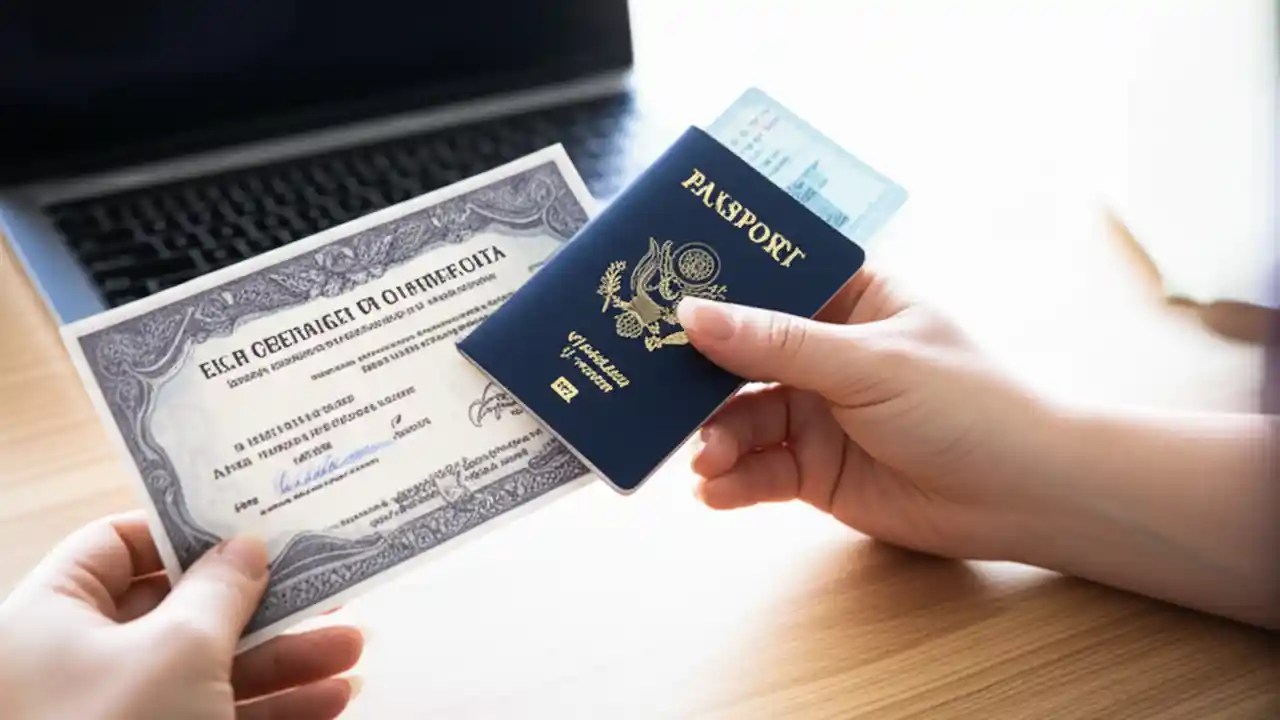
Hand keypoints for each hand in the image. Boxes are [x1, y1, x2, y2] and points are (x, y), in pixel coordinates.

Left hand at [0, 512, 362, 719]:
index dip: (184, 531)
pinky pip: (219, 715)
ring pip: (211, 669)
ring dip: (288, 658)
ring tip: (352, 649)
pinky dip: (275, 707)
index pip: (115, 545)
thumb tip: (246, 545)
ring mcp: (121, 714)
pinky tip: (333, 701)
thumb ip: (221, 588)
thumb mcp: (179, 648)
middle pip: (180, 610)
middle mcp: (76, 663)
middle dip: (263, 604)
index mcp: (51, 618)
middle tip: (324, 587)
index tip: (250, 524)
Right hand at [677, 268, 1060, 562]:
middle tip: (648, 385)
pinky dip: (733, 480)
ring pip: (742, 417)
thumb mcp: (868, 363)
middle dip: (698, 373)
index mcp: (850, 298)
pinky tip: (715, 490)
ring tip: (702, 459)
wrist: (1022, 498)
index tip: (657, 290)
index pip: (770, 278)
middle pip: (741, 353)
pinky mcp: (815, 469)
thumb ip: (777, 343)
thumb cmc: (967, 404)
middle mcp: (826, 351)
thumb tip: (693, 314)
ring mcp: (818, 411)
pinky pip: (759, 469)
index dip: (715, 284)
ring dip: (715, 437)